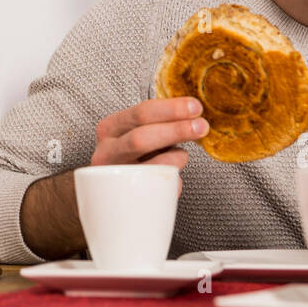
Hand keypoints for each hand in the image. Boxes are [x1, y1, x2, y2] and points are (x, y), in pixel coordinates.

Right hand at [92, 96, 208, 194]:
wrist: (112, 195)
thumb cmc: (132, 156)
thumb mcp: (136, 133)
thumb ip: (157, 122)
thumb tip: (193, 112)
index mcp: (109, 129)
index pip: (140, 113)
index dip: (170, 109)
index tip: (195, 107)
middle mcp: (106, 152)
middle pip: (142, 138)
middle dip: (176, 130)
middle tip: (201, 127)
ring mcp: (116, 177)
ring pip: (155, 165)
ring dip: (177, 157)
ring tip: (179, 156)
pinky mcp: (128, 199)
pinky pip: (162, 187)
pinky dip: (175, 180)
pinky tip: (169, 177)